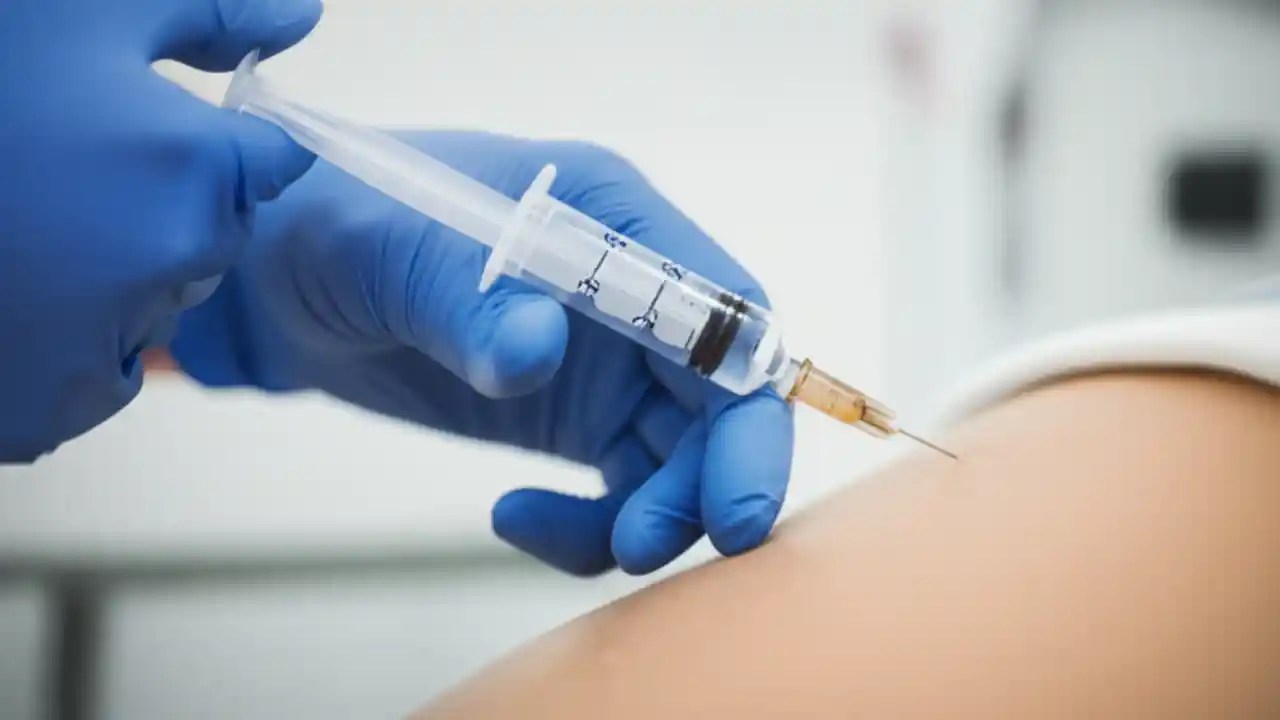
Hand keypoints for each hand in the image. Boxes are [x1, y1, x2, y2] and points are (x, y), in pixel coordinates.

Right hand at [0, 0, 320, 460]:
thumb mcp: (88, 8)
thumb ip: (214, 13)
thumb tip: (303, 18)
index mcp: (195, 163)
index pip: (274, 159)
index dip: (218, 137)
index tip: (155, 127)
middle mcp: (173, 260)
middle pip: (218, 232)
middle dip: (169, 202)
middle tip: (63, 167)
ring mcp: (107, 340)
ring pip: (160, 301)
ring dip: (119, 273)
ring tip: (24, 223)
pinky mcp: (46, 407)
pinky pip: (103, 372)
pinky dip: (72, 343)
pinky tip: (12, 286)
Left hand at [173, 132, 793, 574]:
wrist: (277, 278)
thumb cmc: (334, 225)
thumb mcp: (387, 248)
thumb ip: (464, 299)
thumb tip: (535, 350)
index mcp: (614, 221)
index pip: (727, 314)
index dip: (750, 407)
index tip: (735, 502)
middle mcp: (630, 291)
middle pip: (723, 399)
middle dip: (708, 481)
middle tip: (648, 546)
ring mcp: (607, 358)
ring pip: (683, 457)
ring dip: (653, 514)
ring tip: (574, 540)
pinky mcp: (574, 415)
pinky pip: (623, 488)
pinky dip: (593, 526)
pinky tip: (516, 519)